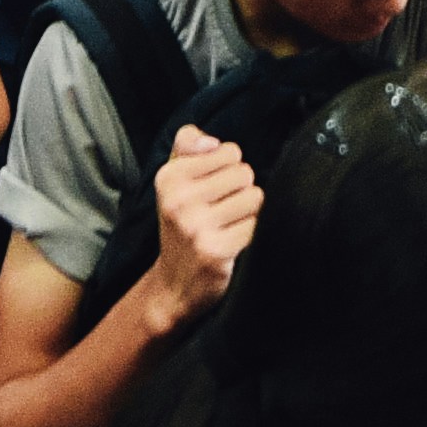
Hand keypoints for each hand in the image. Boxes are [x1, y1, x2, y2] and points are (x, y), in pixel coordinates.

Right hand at [134, 124, 264, 329]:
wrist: (173, 285)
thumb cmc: (182, 224)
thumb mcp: (174, 180)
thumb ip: (188, 144)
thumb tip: (211, 141)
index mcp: (169, 178)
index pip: (229, 151)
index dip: (228, 169)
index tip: (211, 189)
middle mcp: (179, 200)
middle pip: (245, 173)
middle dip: (240, 190)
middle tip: (221, 211)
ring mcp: (196, 227)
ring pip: (256, 197)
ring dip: (249, 213)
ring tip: (228, 226)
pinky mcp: (216, 251)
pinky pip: (257, 225)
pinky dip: (253, 233)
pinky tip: (234, 243)